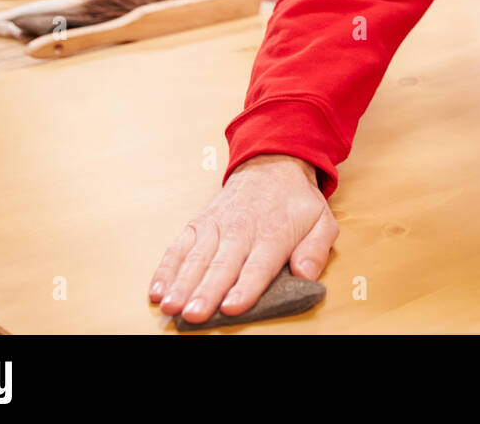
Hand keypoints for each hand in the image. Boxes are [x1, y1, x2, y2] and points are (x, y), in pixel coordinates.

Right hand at [148, 154, 337, 323]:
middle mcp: (241, 230)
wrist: (272, 164)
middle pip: (222, 265)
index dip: (245, 287)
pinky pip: (178, 247)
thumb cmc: (296, 202)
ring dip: (182, 283)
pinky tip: (157, 290)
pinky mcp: (198, 224)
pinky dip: (166, 268)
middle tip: (194, 314)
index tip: (232, 307)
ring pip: (196, 257)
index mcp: (274, 234)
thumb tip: (306, 273)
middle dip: (207, 291)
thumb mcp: (322, 221)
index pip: (258, 265)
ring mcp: (216, 226)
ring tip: (171, 306)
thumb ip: (317, 249)